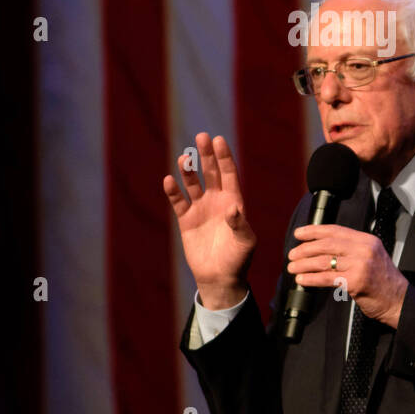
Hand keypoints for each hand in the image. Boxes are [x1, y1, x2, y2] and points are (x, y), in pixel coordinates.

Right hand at [163, 133, 255, 307]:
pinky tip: (169, 180)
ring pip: (193, 183)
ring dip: (188, 170)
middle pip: (211, 172)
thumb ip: (240, 225)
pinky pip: (178, 201)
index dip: (224, 157)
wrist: (219, 277)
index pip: (229, 174)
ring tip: (183, 157)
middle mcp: (217, 200)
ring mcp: (200, 208)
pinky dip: (173, 191)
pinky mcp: (186, 219)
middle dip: (207, 155)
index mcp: (234, 201)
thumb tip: (233, 209)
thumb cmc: (238, 259)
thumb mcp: (245, 242)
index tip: (219, 140)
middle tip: (202, 136)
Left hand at [287, 224, 406, 328]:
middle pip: (327, 244)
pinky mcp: (356, 281)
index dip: (314, 231)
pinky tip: (302, 280)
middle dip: (305, 249)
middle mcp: (364, 249)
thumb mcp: (371, 257)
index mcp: (367, 240)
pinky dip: (311, 279)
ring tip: (293, 268)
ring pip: (324, 261)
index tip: (299, 234)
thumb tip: (321, 248)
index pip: (335, 230)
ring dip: (304, 264)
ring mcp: (361, 265)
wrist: (399, 302)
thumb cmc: (383, 283)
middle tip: (292, 254)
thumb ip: (351, 250)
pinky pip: (326, 278)